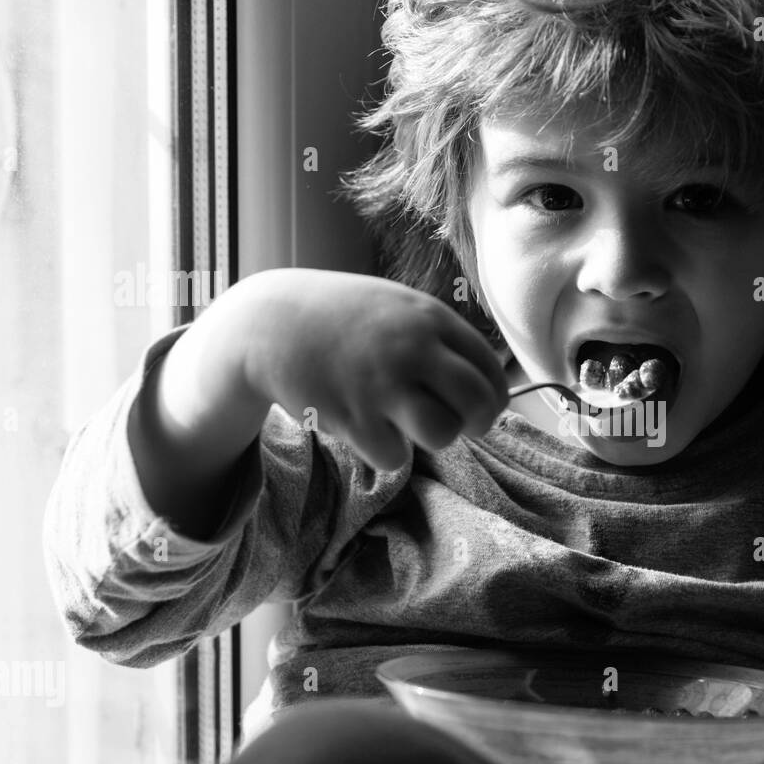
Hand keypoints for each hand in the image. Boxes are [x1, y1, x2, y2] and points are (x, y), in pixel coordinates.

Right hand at [231, 268, 509, 470]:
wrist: (270, 324)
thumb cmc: (344, 319)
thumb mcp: (399, 308)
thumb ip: (441, 340)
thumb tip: (488, 389)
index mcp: (430, 318)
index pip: (491, 370)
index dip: (493, 397)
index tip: (481, 408)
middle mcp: (412, 348)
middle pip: (479, 403)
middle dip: (478, 423)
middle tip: (462, 426)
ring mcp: (382, 384)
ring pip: (442, 434)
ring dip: (431, 437)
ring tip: (406, 420)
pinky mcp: (352, 418)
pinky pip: (394, 455)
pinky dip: (384, 448)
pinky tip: (364, 422)